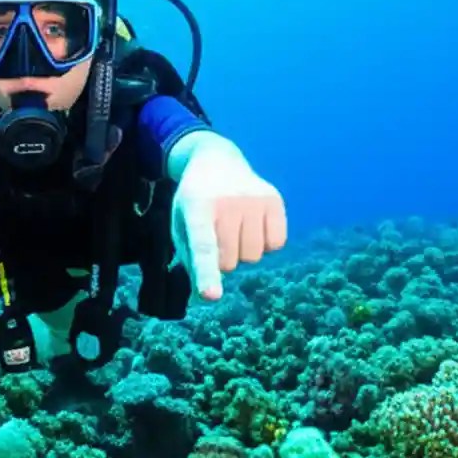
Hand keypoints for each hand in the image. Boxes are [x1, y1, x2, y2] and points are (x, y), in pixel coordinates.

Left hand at [171, 155, 286, 300]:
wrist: (215, 161)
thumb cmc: (194, 203)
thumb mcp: (180, 224)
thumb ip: (190, 259)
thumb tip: (207, 296)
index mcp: (196, 208)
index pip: (203, 247)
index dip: (207, 274)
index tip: (211, 296)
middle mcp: (227, 201)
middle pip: (229, 261)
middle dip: (221, 257)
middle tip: (216, 232)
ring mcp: (254, 198)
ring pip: (253, 257)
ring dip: (242, 251)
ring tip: (233, 227)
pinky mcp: (274, 199)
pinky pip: (276, 244)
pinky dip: (265, 243)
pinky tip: (252, 225)